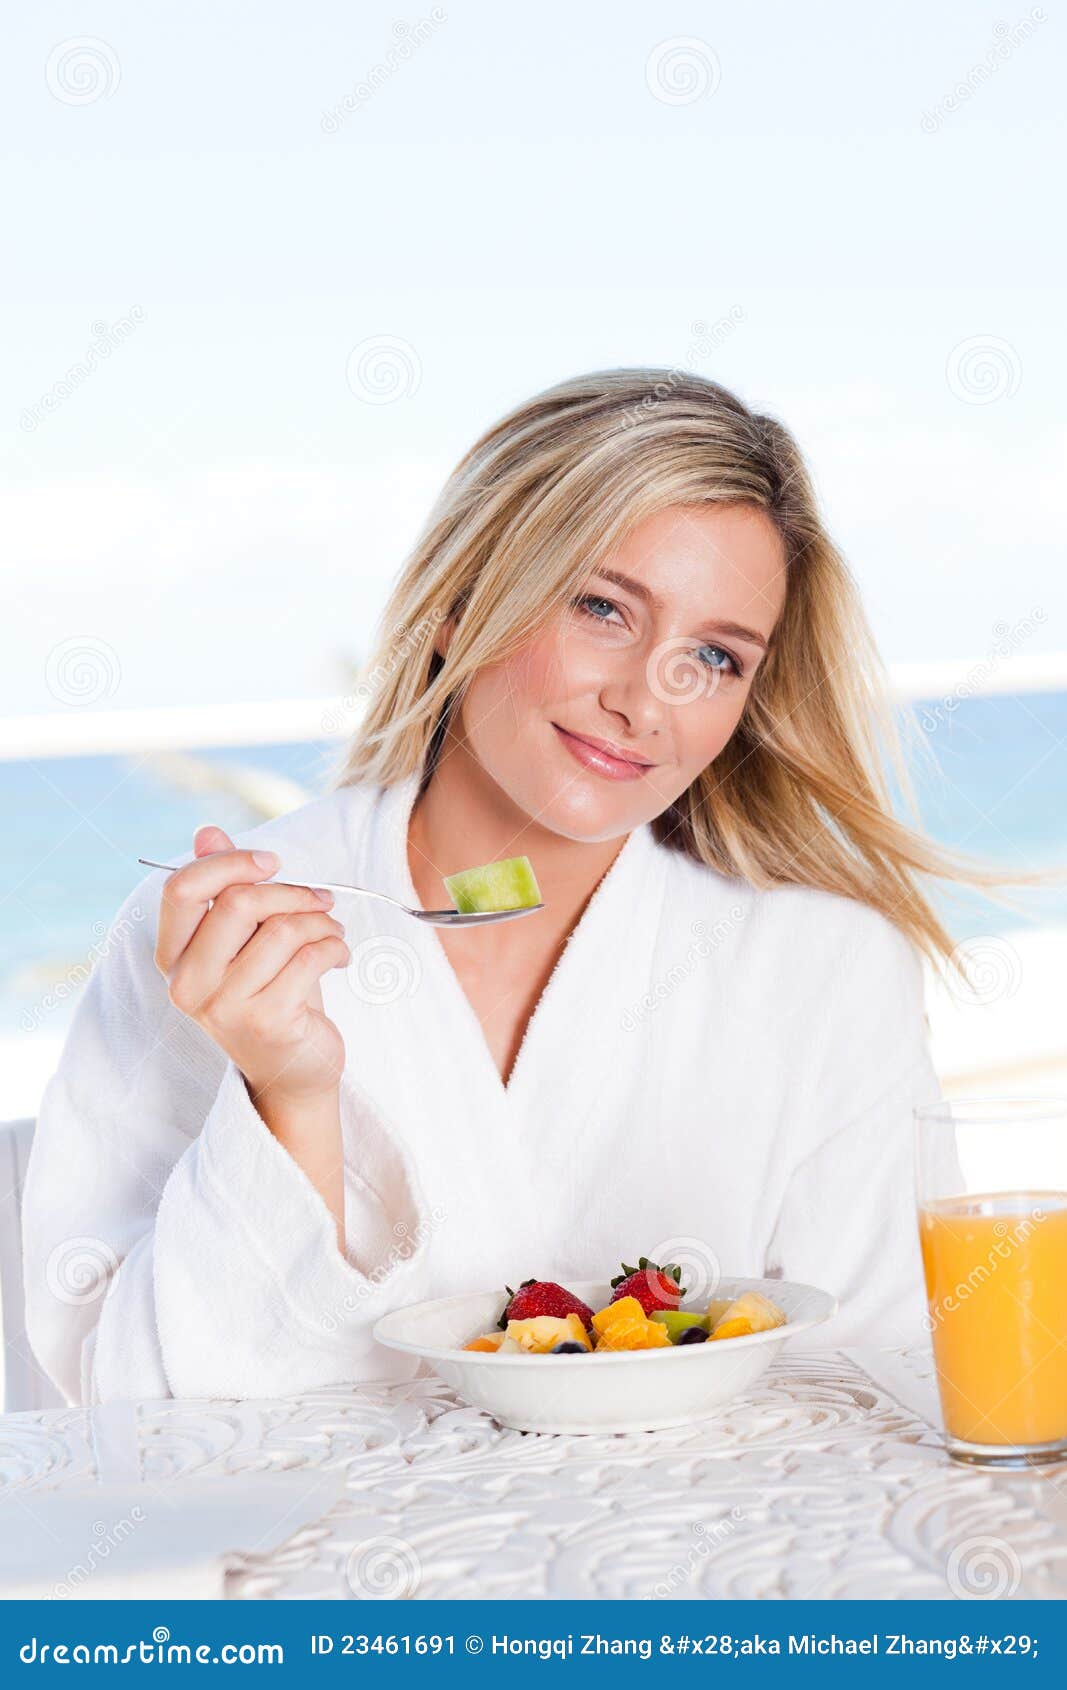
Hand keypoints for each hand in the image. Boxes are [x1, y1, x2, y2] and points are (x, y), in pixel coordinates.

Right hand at [154, 825, 350, 1116]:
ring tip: (332, 932)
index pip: (182, 889)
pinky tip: (338, 956)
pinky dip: (335, 947)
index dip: (231, 862)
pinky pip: (311, 957)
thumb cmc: (268, 993)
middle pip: (238, 903)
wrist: (292, 1071)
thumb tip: (207, 831)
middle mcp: (188, 984)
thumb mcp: (243, 939)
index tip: (272, 862)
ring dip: (322, 921)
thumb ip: (222, 888)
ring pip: (283, 929)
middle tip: (321, 899)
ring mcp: (225, 1007)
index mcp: (172, 957)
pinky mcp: (267, 1022)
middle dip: (292, 892)